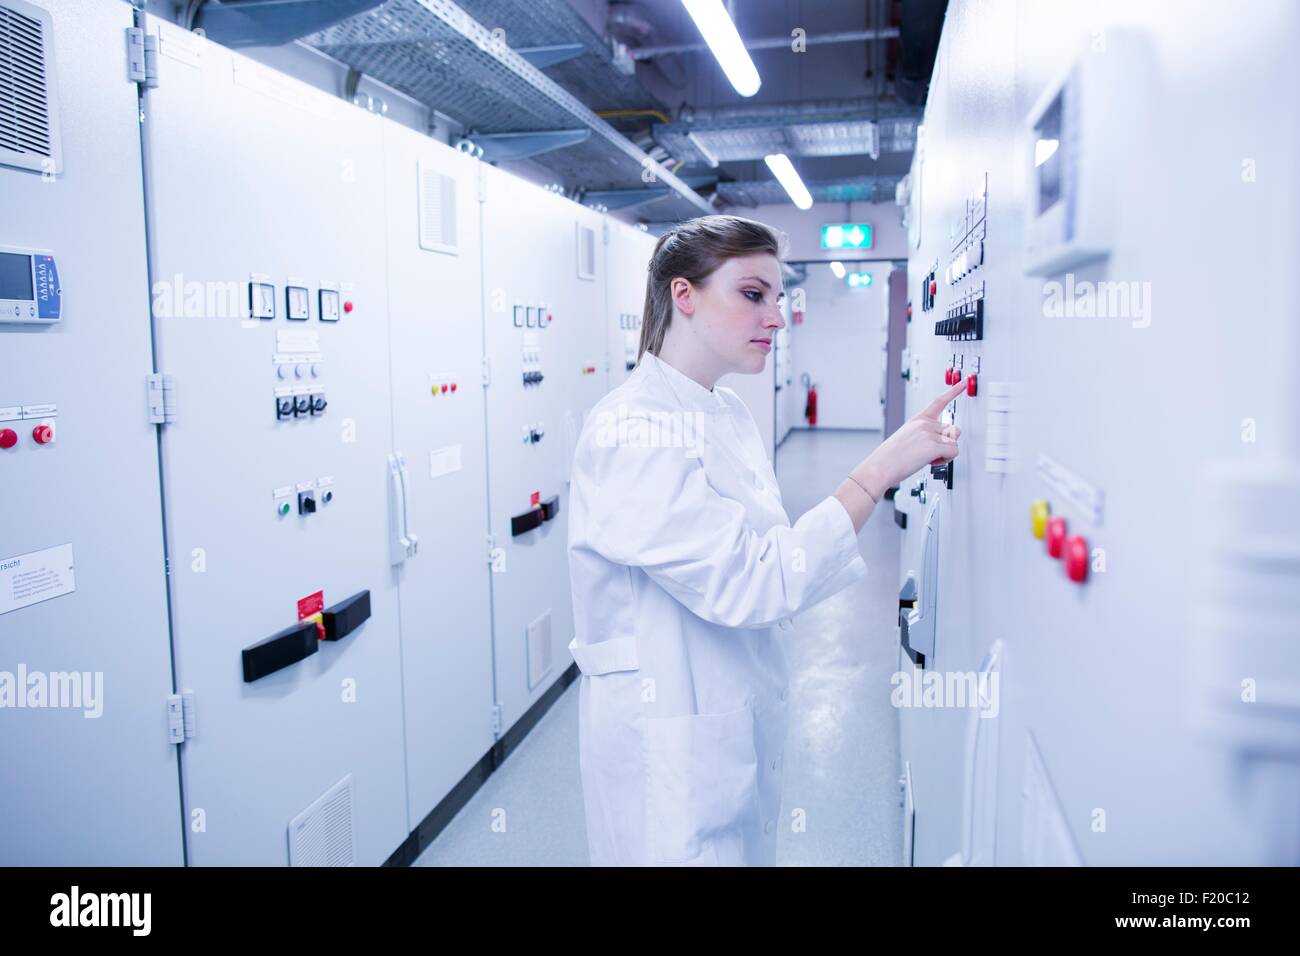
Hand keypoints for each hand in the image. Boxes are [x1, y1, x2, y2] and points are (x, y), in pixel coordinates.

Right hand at [852, 379, 965, 496]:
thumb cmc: (890, 457)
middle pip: (953, 430)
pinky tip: (931, 461)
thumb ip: (925, 434)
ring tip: (929, 458)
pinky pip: (954, 452)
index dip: (954, 390)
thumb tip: (944, 441)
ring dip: (946, 453)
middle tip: (930, 452)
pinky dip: (946, 460)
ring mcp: (928, 433)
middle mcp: (924, 423)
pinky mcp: (933, 446)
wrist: (879, 467)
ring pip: (954, 442)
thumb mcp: (906, 437)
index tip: (964, 382)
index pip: (939, 401)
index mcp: (918, 419)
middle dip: (946, 443)